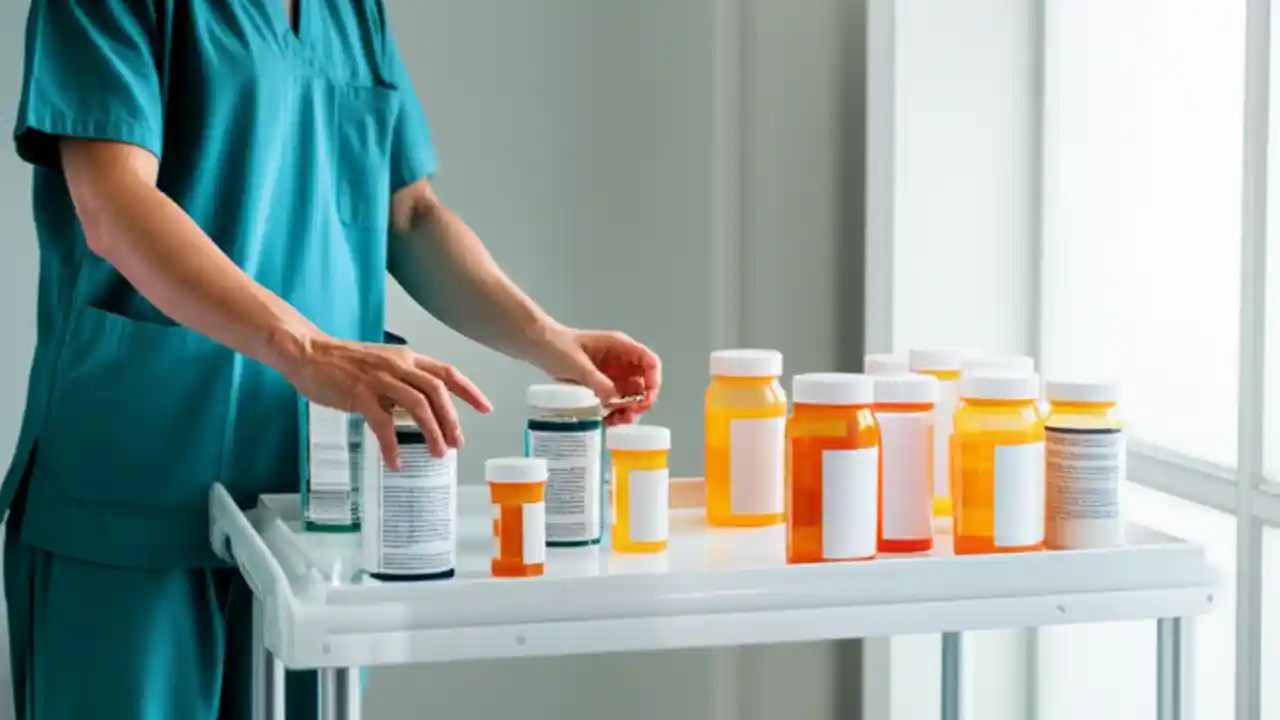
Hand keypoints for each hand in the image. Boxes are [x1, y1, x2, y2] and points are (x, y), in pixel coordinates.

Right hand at [283, 334, 491, 465]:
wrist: (308, 352)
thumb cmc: (342, 362)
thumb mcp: (382, 365)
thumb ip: (403, 382)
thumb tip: (421, 409)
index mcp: (407, 357)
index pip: (447, 372)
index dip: (469, 391)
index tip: (485, 408)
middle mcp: (399, 365)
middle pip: (438, 392)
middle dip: (452, 420)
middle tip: (458, 443)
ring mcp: (380, 379)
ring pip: (418, 407)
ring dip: (432, 433)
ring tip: (437, 454)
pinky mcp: (360, 394)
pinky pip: (383, 424)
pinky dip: (392, 445)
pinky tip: (396, 461)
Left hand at [530, 326, 661, 424]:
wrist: (536, 345)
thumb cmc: (556, 345)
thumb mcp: (577, 363)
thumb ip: (596, 380)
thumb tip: (613, 400)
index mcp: (620, 347)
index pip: (649, 362)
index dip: (653, 381)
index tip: (645, 400)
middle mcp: (620, 360)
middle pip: (643, 383)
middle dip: (640, 402)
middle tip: (628, 417)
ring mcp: (611, 373)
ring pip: (630, 395)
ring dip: (627, 410)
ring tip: (616, 423)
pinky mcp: (600, 384)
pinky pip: (614, 400)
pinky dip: (614, 411)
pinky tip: (606, 421)